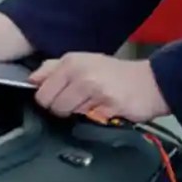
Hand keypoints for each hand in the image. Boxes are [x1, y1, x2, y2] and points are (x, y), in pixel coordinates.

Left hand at [29, 52, 169, 122]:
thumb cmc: (114, 74)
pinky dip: (94, 119)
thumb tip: (31, 79)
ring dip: (79, 113)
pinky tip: (104, 110)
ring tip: (93, 103)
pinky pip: (88, 120)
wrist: (150, 82)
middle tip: (77, 102)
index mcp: (70, 62)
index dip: (46, 98)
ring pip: (68, 113)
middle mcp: (80, 73)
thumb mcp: (82, 62)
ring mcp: (94, 90)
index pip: (40, 89)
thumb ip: (54, 69)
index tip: (56, 97)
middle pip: (52, 104)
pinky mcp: (107, 106)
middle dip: (61, 108)